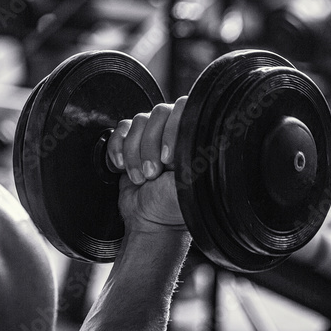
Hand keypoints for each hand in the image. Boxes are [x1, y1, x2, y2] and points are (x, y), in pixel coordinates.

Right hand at [106, 97, 187, 231]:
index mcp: (193, 136)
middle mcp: (173, 131)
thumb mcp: (191, 180)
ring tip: (141, 178)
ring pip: (137, 122)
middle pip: (157, 113)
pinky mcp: (129, 143)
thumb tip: (213, 131)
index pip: (182, 108)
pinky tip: (123, 167)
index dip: (171, 130)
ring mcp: (150, 136)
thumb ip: (199, 153)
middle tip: (153, 173)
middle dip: (150, 146)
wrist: (148, 221)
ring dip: (134, 154)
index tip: (168, 159)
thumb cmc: (172, 205)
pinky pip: (119, 131)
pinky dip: (118, 150)